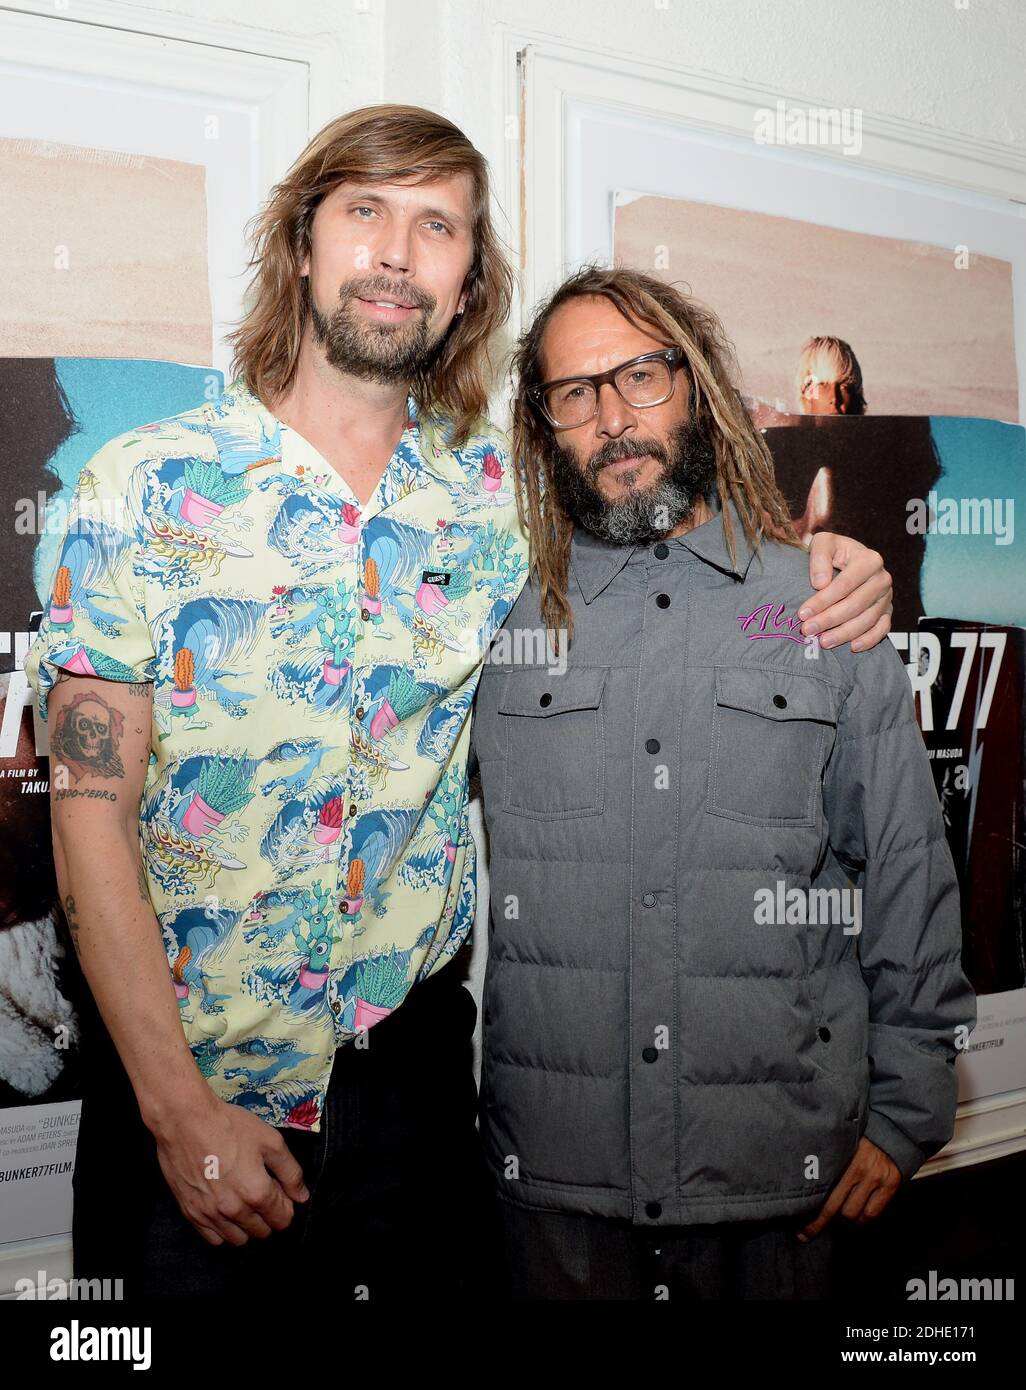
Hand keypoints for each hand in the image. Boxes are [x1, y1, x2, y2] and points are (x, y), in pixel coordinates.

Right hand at [150, 1091, 309, 1245]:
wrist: (185, 1122)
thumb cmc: (229, 1126)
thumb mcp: (270, 1141)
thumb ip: (290, 1172)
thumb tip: (302, 1196)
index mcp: (257, 1193)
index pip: (283, 1219)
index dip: (286, 1205)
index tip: (279, 1190)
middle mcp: (234, 1211)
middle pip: (262, 1232)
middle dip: (268, 1216)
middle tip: (261, 1192)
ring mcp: (210, 1215)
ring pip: (238, 1239)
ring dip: (247, 1226)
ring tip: (244, 1202)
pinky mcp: (191, 1214)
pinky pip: (213, 1238)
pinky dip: (223, 1230)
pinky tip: (224, 1210)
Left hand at [798, 533, 892, 650]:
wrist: (847, 559)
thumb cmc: (833, 551)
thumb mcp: (823, 543)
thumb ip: (819, 556)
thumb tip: (820, 583)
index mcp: (869, 559)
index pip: (844, 585)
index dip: (823, 601)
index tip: (802, 613)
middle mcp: (882, 578)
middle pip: (855, 604)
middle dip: (829, 619)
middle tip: (807, 630)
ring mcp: (886, 596)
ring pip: (867, 620)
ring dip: (844, 633)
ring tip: (823, 642)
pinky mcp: (887, 610)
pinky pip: (883, 629)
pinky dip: (869, 639)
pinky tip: (852, 647)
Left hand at [798, 1137, 901, 1240]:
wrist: (891, 1128)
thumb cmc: (859, 1136)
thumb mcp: (840, 1143)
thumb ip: (828, 1161)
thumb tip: (806, 1182)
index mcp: (843, 1157)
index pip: (824, 1194)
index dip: (813, 1217)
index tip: (802, 1231)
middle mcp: (860, 1169)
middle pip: (838, 1208)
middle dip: (823, 1223)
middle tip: (811, 1231)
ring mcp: (877, 1179)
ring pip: (855, 1214)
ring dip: (844, 1223)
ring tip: (834, 1223)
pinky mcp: (890, 1185)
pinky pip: (873, 1213)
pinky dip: (862, 1220)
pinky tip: (854, 1220)